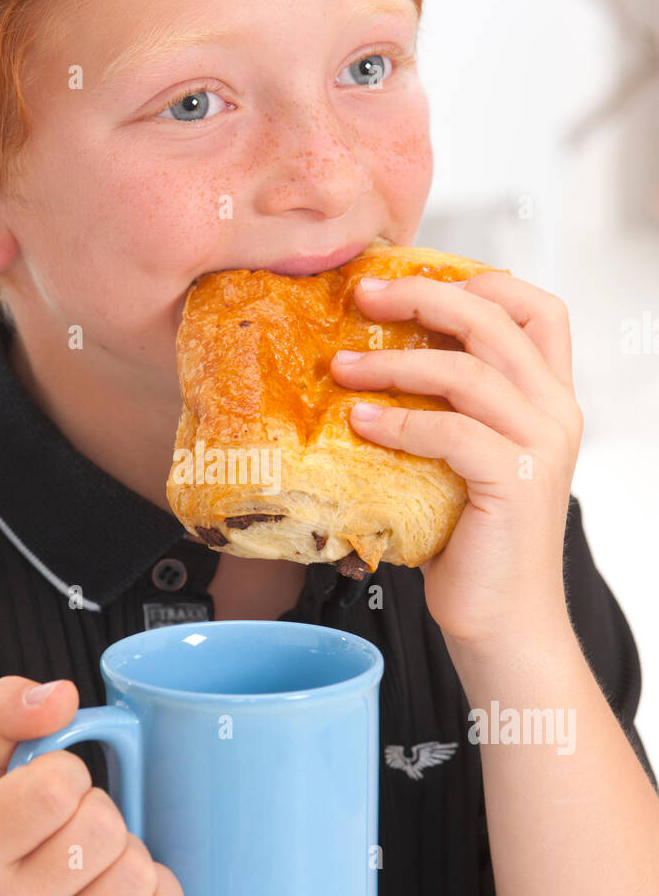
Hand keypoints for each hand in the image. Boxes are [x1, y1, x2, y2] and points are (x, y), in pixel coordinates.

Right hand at [0, 676, 186, 895]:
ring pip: (139, 874)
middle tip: (73, 829)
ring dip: (129, 853)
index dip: (69, 774)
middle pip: (105, 829)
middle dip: (101, 811)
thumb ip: (7, 711)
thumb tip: (64, 695)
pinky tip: (122, 895)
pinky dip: (159, 895)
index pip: (56, 788)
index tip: (52, 791)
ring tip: (94, 864)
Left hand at [329, 270, 583, 648]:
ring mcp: (541, 444)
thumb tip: (370, 361)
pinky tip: (359, 422)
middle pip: (496, 318)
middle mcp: (556, 411)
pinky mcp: (515, 479)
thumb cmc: (472, 542)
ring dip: (393, 361)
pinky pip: (449, 430)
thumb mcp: (463, 459)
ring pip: (466, 369)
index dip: (480, 279)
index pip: (539, 307)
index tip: (414, 276)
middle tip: (362, 295)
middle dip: (424, 294)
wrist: (502, 620)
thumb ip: (449, 409)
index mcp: (550, 397)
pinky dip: (397, 421)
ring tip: (340, 367)